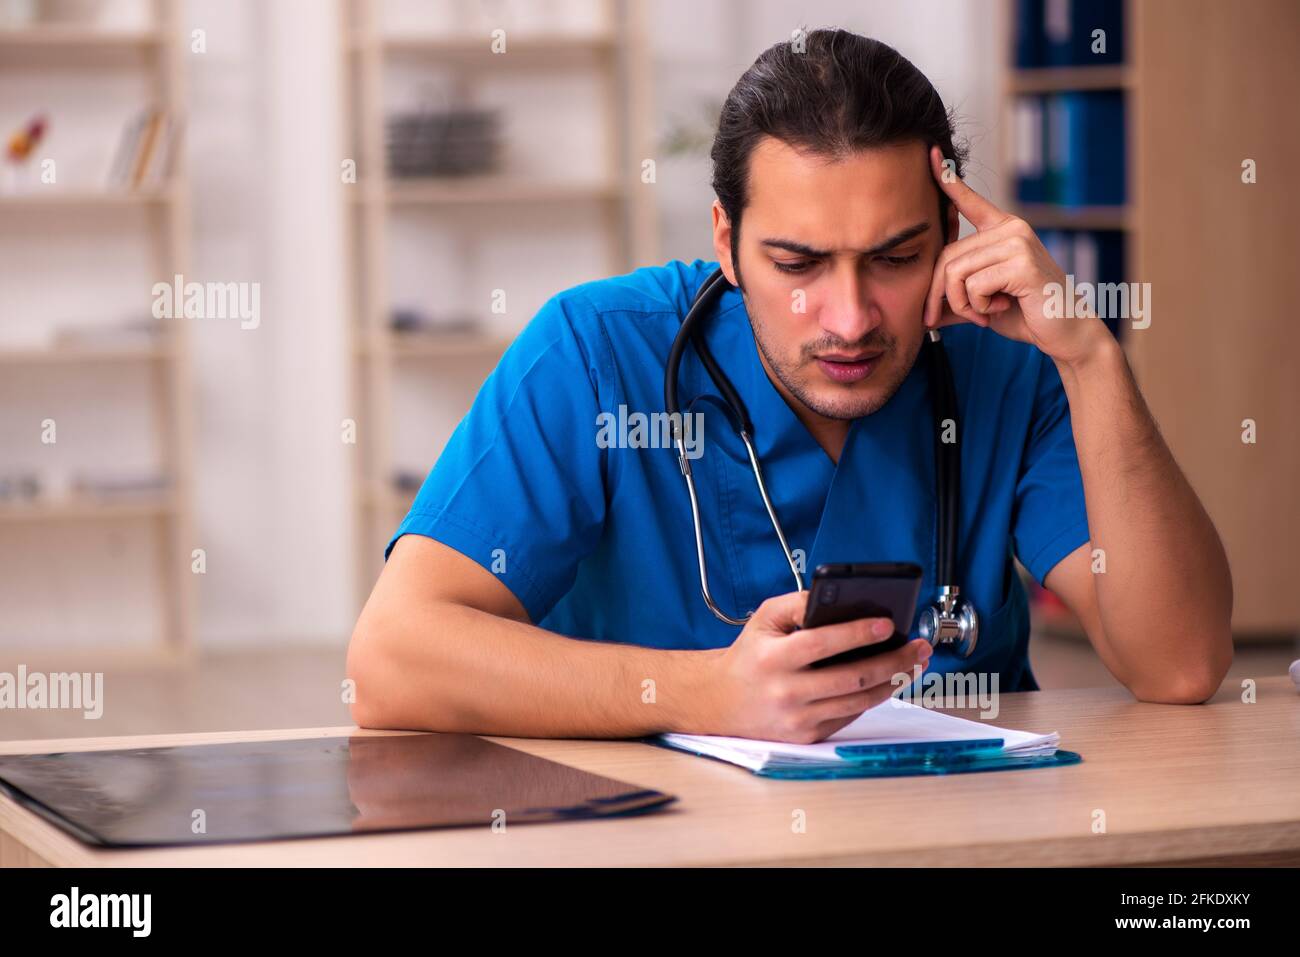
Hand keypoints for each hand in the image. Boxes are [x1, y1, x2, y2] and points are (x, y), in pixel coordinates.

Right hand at [708, 591, 931, 743]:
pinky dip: (875, 696)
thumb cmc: (750, 655)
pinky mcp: (808, 736)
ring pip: (859, 701)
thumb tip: (841, 599)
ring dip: (895, 681)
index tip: (887, 623)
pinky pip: (851, 715)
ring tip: (915, 662)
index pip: (821, 644)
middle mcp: (786, 692)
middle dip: (894, 660)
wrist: (722, 701)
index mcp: (772, 659)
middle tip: (919, 646)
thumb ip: (798, 604)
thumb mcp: (764, 619)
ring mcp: (799, 719)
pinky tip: (891, 680)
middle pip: (852, 678)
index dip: (857, 633)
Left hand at [923, 145, 1110, 366]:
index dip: (949, 181)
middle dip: (939, 293)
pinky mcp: (1021, 262)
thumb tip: (924, 312)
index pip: (969, 202)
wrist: (1064, 331)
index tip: (932, 155)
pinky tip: (999, 308)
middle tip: (945, 316)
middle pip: (947, 255)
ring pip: (956, 271)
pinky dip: (977, 306)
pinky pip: (973, 285)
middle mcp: (1011, 229)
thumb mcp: (982, 302)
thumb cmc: (1024, 313)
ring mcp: (1018, 242)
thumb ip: (955, 297)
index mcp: (1003, 230)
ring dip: (961, 303)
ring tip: (983, 312)